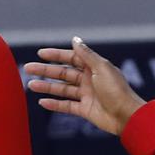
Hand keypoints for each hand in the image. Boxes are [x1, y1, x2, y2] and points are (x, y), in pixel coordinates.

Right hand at [23, 37, 144, 136]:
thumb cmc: (117, 90)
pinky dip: (54, 104)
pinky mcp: (85, 109)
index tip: (40, 53)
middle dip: (46, 71)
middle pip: (63, 73)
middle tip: (28, 68)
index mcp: (94, 67)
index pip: (71, 58)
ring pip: (62, 89)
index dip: (56, 55)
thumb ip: (86, 55)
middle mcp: (89, 79)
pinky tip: (42, 102)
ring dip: (46, 87)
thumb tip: (75, 39)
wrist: (127, 115)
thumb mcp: (101, 68)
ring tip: (31, 85)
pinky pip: (66, 105)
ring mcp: (86, 95)